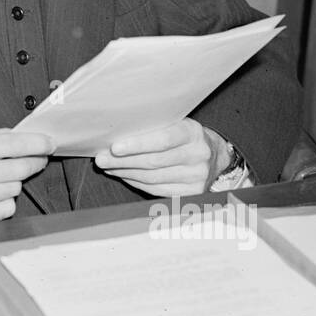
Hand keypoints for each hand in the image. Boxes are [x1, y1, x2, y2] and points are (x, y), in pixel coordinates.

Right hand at [0, 129, 53, 229]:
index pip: (12, 144)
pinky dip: (5, 201)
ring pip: (16, 188)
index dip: (37, 143)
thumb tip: (20, 136)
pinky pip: (8, 208)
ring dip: (14, 182)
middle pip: (21, 168)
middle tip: (36, 158)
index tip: (49, 143)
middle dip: (34, 161)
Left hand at [95, 119, 227, 196]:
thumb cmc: (184, 135)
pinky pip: (157, 190)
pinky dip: (136, 183)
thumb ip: (153, 126)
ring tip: (108, 167)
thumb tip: (117, 132)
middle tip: (101, 159)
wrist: (214, 155)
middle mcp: (198, 156)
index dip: (137, 145)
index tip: (114, 147)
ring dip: (125, 173)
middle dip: (123, 161)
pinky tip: (123, 176)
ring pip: (152, 178)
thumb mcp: (176, 122)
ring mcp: (197, 177)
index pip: (162, 140)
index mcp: (193, 133)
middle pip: (153, 162)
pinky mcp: (192, 193)